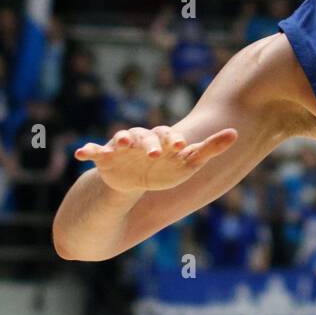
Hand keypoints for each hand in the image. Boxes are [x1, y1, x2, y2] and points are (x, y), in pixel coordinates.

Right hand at [74, 125, 237, 192]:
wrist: (138, 181)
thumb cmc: (168, 168)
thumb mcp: (189, 162)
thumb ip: (210, 148)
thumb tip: (235, 133)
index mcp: (161, 138)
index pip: (168, 135)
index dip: (173, 140)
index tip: (181, 146)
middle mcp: (141, 139)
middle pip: (144, 136)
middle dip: (149, 144)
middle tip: (155, 155)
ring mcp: (121, 146)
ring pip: (119, 139)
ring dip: (119, 140)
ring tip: (120, 145)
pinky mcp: (104, 156)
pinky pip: (93, 150)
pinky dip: (86, 150)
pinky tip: (79, 154)